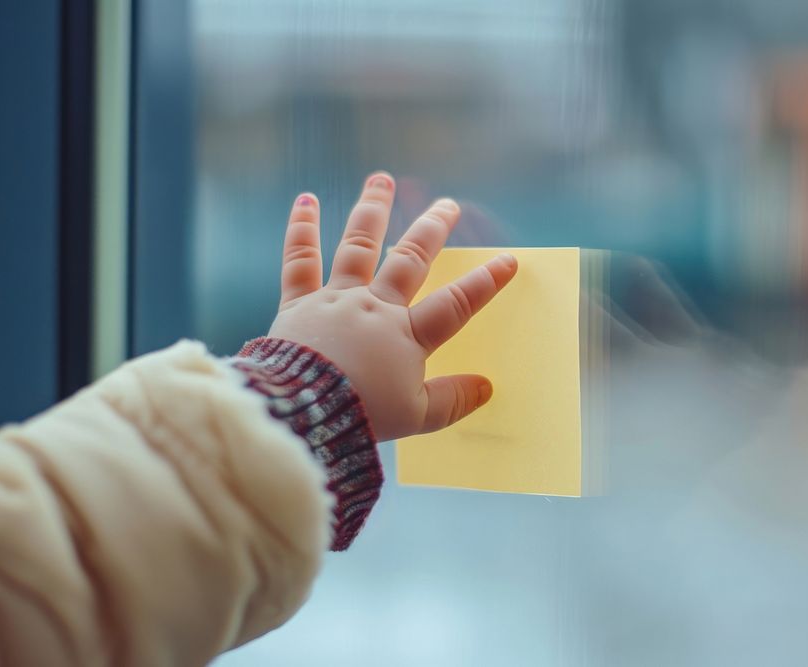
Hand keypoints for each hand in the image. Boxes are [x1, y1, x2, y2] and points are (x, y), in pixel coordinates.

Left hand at [267, 171, 517, 440]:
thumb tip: (486, 387)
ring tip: (382, 180)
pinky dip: (302, 229)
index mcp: (407, 336)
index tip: (508, 260)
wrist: (303, 411)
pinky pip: (300, 260)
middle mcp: (375, 306)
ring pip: (358, 246)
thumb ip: (452, 399)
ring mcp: (336, 298)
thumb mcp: (417, 416)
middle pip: (410, 260)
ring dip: (373, 210)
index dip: (485, 283)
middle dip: (432, 229)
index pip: (455, 304)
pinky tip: (307, 199)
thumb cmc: (362, 414)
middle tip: (447, 205)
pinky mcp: (299, 302)